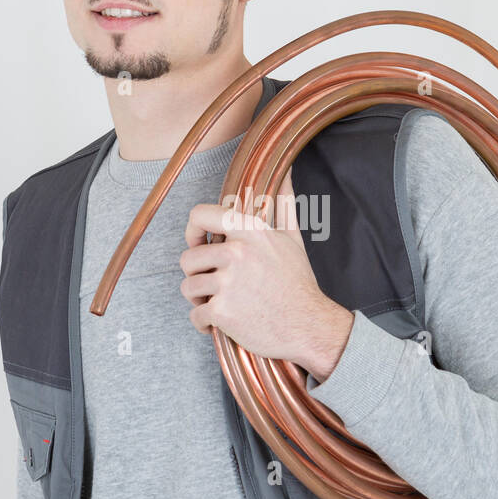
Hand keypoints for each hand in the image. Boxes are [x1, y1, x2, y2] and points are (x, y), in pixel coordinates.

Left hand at [179, 166, 351, 373]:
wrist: (309, 325)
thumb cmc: (298, 283)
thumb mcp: (292, 239)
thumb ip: (283, 204)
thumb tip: (285, 172)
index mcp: (249, 232)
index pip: (200, 215)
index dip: (192, 231)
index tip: (198, 244)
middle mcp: (236, 253)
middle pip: (188, 258)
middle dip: (197, 275)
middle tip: (216, 285)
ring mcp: (228, 283)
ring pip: (188, 288)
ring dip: (200, 300)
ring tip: (222, 304)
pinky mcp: (222, 312)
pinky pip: (196, 315)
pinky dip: (205, 324)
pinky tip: (222, 324)